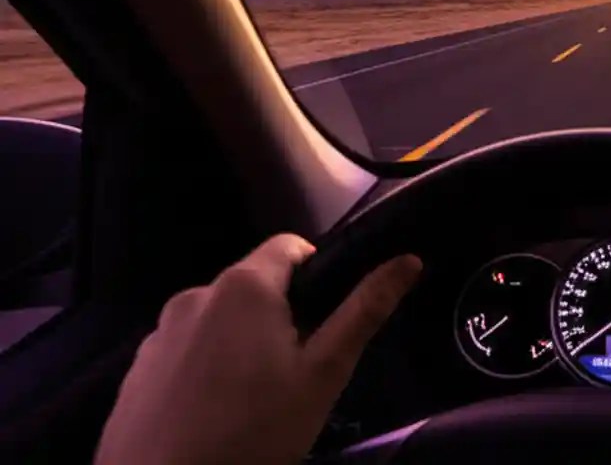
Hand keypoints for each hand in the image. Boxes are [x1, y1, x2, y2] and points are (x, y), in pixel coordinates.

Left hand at [95, 235, 421, 464]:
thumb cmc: (256, 430)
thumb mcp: (324, 374)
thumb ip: (365, 311)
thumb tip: (409, 260)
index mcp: (244, 285)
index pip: (291, 246)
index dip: (318, 275)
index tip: (326, 324)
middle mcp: (195, 294)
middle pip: (254, 287)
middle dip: (280, 317)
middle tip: (296, 373)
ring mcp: (158, 333)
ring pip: (218, 321)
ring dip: (240, 344)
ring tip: (253, 402)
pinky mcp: (135, 370)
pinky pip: (185, 352)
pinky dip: (204, 370)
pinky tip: (212, 416)